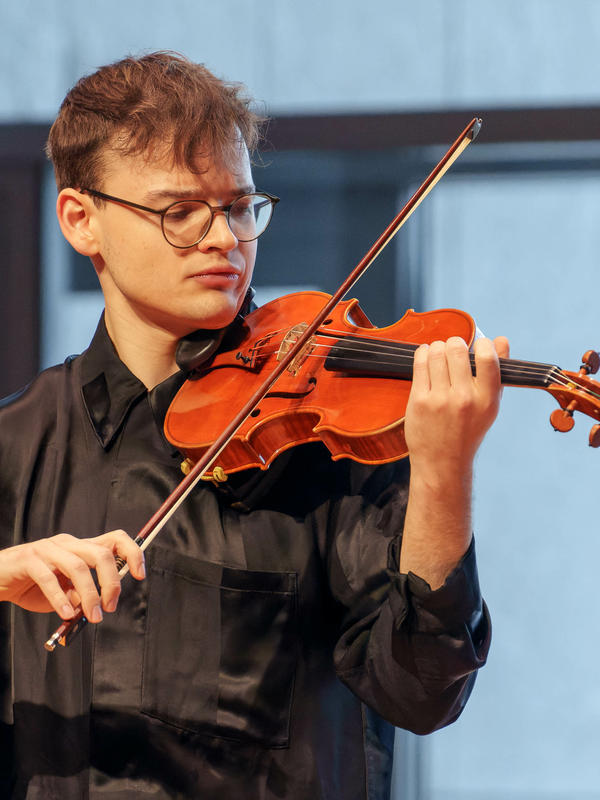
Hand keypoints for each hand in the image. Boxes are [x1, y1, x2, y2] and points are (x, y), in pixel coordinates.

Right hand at [0, 530, 145, 621]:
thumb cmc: (33, 585)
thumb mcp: (64, 593)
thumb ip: (82, 596)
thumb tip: (98, 607)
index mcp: (81, 547)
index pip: (115, 539)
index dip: (132, 553)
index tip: (139, 575)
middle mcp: (68, 543)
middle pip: (102, 554)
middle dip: (111, 582)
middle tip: (110, 607)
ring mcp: (48, 549)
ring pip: (78, 566)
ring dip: (90, 595)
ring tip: (93, 617)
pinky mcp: (29, 559)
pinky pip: (48, 577)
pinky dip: (60, 598)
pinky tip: (66, 614)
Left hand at [400, 335, 509, 586]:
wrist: (442, 462)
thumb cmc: (468, 430)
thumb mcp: (489, 405)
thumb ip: (496, 372)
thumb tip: (501, 340)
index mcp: (487, 399)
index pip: (488, 358)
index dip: (482, 344)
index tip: (478, 346)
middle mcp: (464, 398)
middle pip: (457, 349)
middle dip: (455, 344)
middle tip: (453, 350)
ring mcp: (440, 400)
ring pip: (436, 352)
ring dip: (437, 348)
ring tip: (439, 354)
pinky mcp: (419, 401)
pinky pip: (420, 363)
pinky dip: (423, 354)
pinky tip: (426, 358)